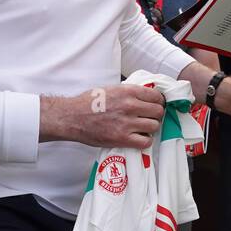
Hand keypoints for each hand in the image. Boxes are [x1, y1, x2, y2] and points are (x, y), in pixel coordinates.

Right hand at [44, 84, 164, 148]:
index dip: (158, 102)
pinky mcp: (122, 138)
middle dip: (155, 115)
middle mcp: (130, 106)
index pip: (156, 96)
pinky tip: (138, 138)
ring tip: (143, 128)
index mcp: (128, 91)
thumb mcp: (111, 89)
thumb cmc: (89, 102)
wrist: (72, 117)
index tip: (155, 105)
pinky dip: (145, 141)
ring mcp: (127, 123)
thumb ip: (129, 92)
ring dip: (150, 128)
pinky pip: (145, 142)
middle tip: (149, 117)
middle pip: (158, 111)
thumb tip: (145, 95)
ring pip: (154, 126)